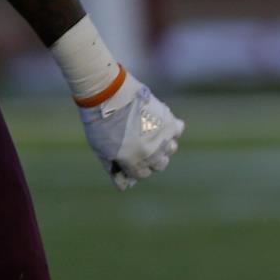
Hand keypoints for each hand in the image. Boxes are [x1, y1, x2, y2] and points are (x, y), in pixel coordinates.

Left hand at [80, 74, 183, 189]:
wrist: (108, 94)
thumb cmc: (100, 123)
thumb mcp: (101, 150)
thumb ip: (113, 168)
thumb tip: (124, 185)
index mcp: (133, 162)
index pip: (143, 174)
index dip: (136, 167)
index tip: (131, 158)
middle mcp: (151, 152)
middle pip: (160, 164)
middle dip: (151, 158)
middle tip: (141, 146)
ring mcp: (162, 136)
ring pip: (171, 149)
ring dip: (163, 145)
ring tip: (152, 134)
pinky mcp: (168, 120)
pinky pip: (178, 130)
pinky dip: (172, 129)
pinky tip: (160, 124)